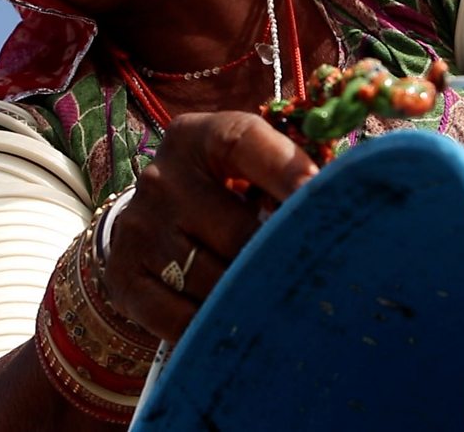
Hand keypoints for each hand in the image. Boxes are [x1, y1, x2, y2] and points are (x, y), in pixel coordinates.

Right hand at [101, 111, 317, 341]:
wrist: (151, 224)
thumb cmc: (224, 192)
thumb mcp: (248, 168)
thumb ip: (290, 173)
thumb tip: (341, 196)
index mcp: (198, 137)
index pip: (245, 141)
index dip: (286, 169)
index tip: (321, 198)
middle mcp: (161, 177)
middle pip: (237, 231)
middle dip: (276, 258)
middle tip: (308, 275)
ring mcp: (138, 228)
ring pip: (212, 280)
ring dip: (245, 295)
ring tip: (266, 294)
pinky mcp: (123, 277)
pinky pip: (179, 319)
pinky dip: (210, 326)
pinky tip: (227, 317)